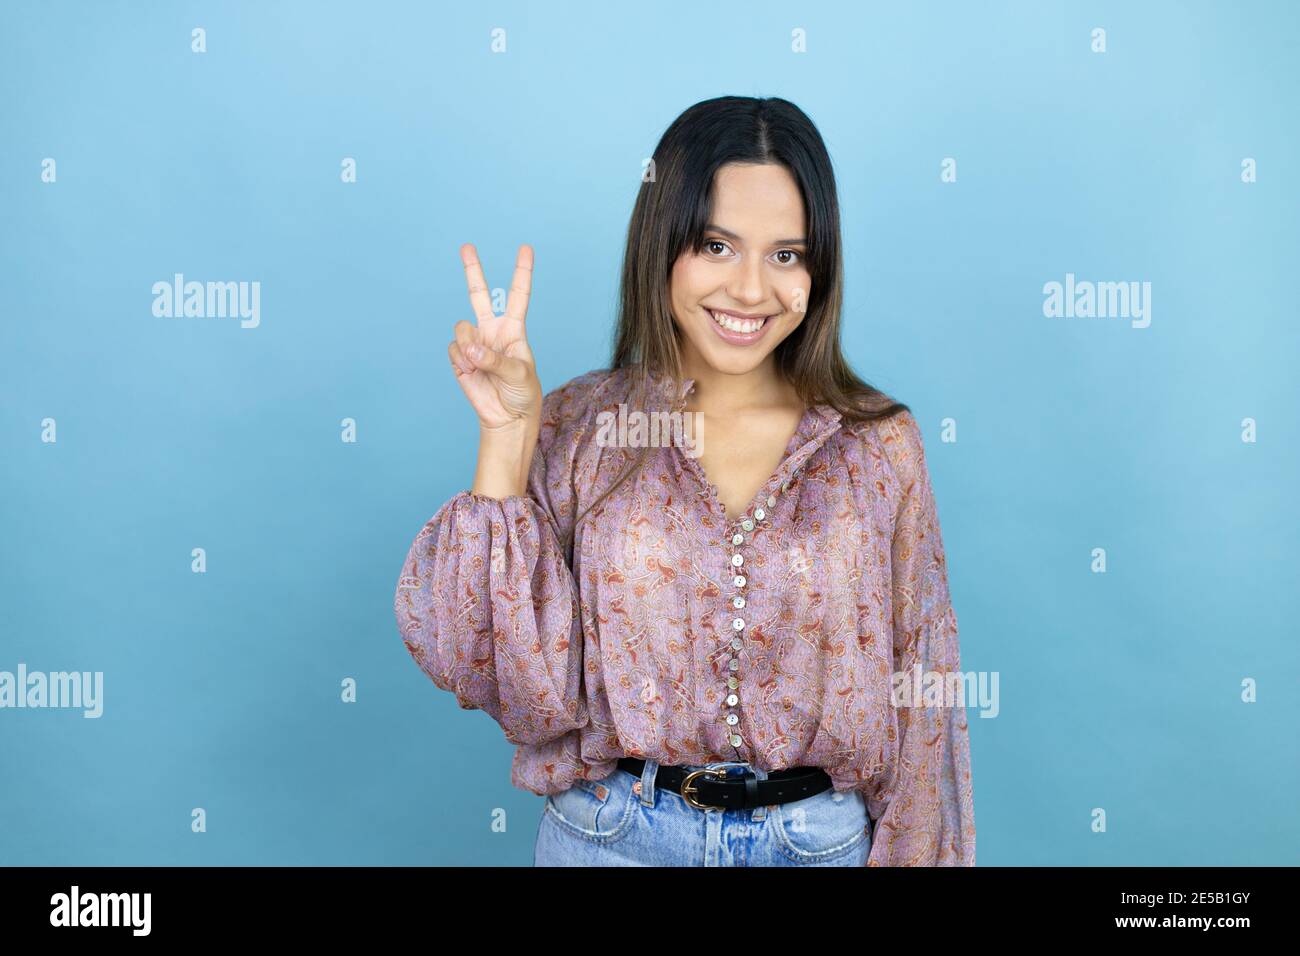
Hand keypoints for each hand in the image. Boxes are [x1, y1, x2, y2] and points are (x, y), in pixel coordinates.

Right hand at [449, 243, 541, 433]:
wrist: (507, 418)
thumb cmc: (522, 393)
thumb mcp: (519, 374)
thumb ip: (494, 359)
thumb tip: (469, 348)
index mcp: (514, 329)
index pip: (518, 295)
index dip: (521, 271)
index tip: (526, 248)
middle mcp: (492, 331)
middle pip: (479, 294)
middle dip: (472, 270)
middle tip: (466, 246)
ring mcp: (474, 343)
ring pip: (462, 328)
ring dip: (470, 346)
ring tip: (481, 365)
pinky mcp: (460, 358)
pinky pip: (455, 349)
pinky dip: (462, 362)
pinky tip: (472, 372)